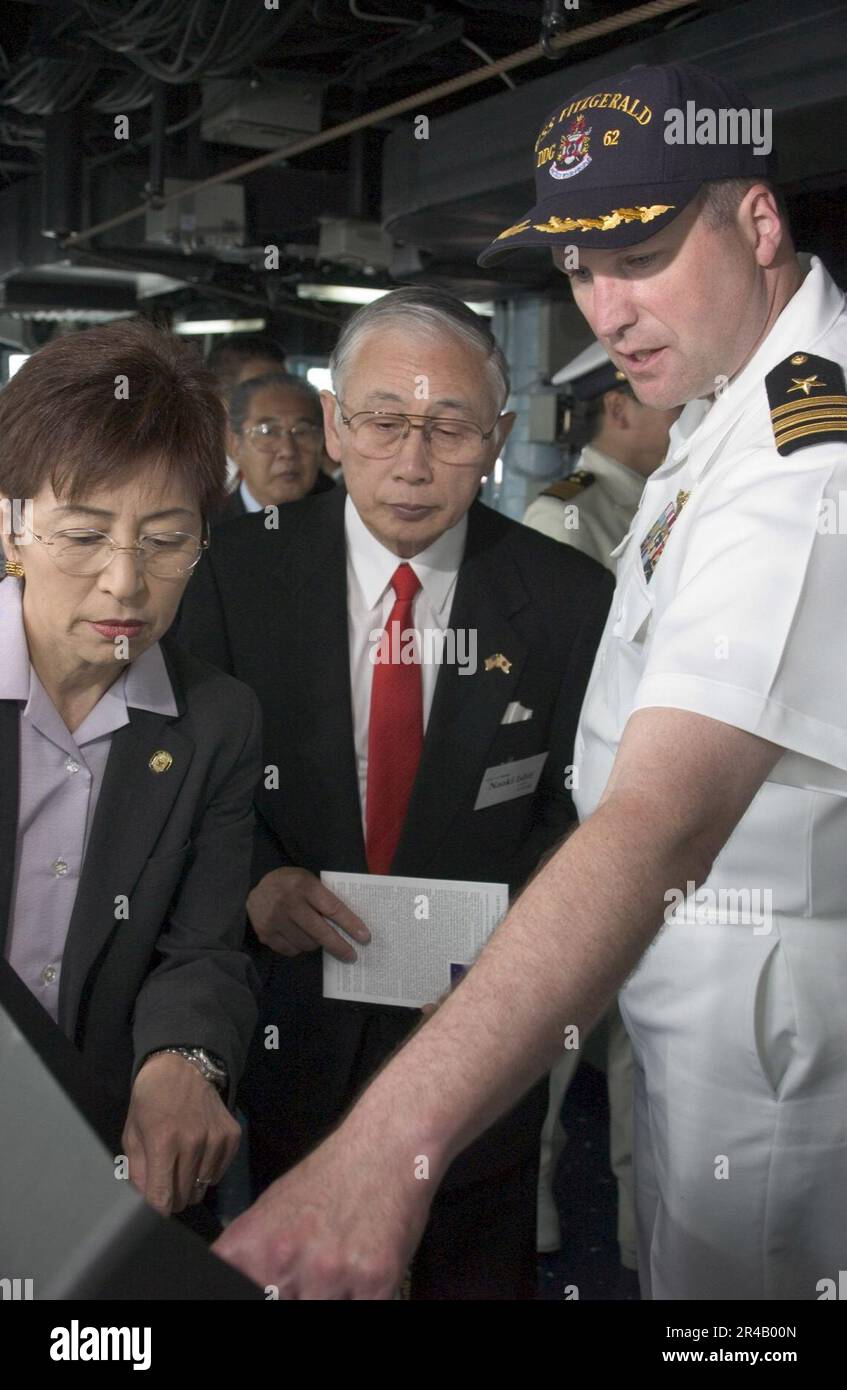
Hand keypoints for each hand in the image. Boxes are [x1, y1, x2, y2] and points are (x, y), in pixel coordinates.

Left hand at [121, 1053, 240, 1215]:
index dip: (156, 1211)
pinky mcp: (232, 1136)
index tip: (154, 1208)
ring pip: (202, 1188)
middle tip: (166, 1181)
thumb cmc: (150, 1101)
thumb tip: (146, 1203)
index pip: (162, 1199)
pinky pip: (218, 1174)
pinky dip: (207, 1172)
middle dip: (171, 1197)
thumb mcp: (132, 1134)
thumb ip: (137, 1172)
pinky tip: (199, 1154)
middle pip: (183, 1197)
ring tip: (182, 1165)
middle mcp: (193, 1142)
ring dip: (190, 1185)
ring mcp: (216, 1139)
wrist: (182, 1067)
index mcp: (163, 1142)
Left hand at [213, 1125, 431, 1297]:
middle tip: (311, 1270)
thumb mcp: (269, 1212)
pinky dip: (361, 1298)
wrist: (383, 1148)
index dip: (258, 1288)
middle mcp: (283, 1262)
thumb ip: (249, 1260)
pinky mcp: (374, 1281)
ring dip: (330, 1295)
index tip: (273, 1284)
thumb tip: (248, 1281)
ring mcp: (328, 1274)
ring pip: (320, 1310)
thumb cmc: (328, 1178)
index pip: (236, 1294)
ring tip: (339, 1268)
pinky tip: (362, 1276)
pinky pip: (364, 1311)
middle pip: (281, 1304)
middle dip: (297, 1293)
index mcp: (249, 1247)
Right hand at [247, 866, 369, 961]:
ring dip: (316, 943)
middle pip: (320, 932)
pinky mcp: (266, 934)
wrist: (257, 888)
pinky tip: (298, 936)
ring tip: (315, 934)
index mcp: (304, 885)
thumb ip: (324, 898)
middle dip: (339, 946)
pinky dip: (300, 947)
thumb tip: (350, 926)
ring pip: (307, 944)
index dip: (350, 924)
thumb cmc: (291, 884)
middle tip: (352, 955)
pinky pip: (292, 950)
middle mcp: (288, 902)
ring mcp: (275, 920)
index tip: (364, 937)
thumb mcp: (309, 881)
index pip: (332, 908)